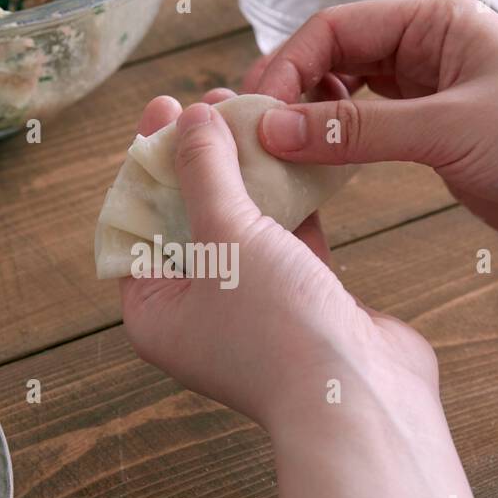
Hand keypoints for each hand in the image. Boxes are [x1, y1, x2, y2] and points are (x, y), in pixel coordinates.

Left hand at [118, 89, 437, 431]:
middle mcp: (198, 311)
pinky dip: (290, 198)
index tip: (166, 106)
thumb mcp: (226, 239)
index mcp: (155, 310)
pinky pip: (288, 238)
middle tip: (213, 100)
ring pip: (241, 225)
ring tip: (252, 112)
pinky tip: (295, 150)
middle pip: (188, 218)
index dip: (148, 162)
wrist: (361, 397)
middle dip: (201, 158)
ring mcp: (253, 307)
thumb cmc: (278, 331)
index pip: (136, 222)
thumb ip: (206, 174)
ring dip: (247, 172)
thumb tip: (191, 117)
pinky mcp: (303, 299)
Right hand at [247, 0, 497, 270]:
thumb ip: (357, 132)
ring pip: (345, 101)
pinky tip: (314, 171)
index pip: (336, 29)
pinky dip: (335, 151)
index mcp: (437, 23)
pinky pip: (367, 137)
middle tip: (253, 137)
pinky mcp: (435, 143)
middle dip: (290, 94)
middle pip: (333, 60)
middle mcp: (429, 53)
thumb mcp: (449, 130)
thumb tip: (274, 129)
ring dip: (308, 124)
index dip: (287, 66)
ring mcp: (430, 99)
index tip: (256, 113)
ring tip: (275, 156)